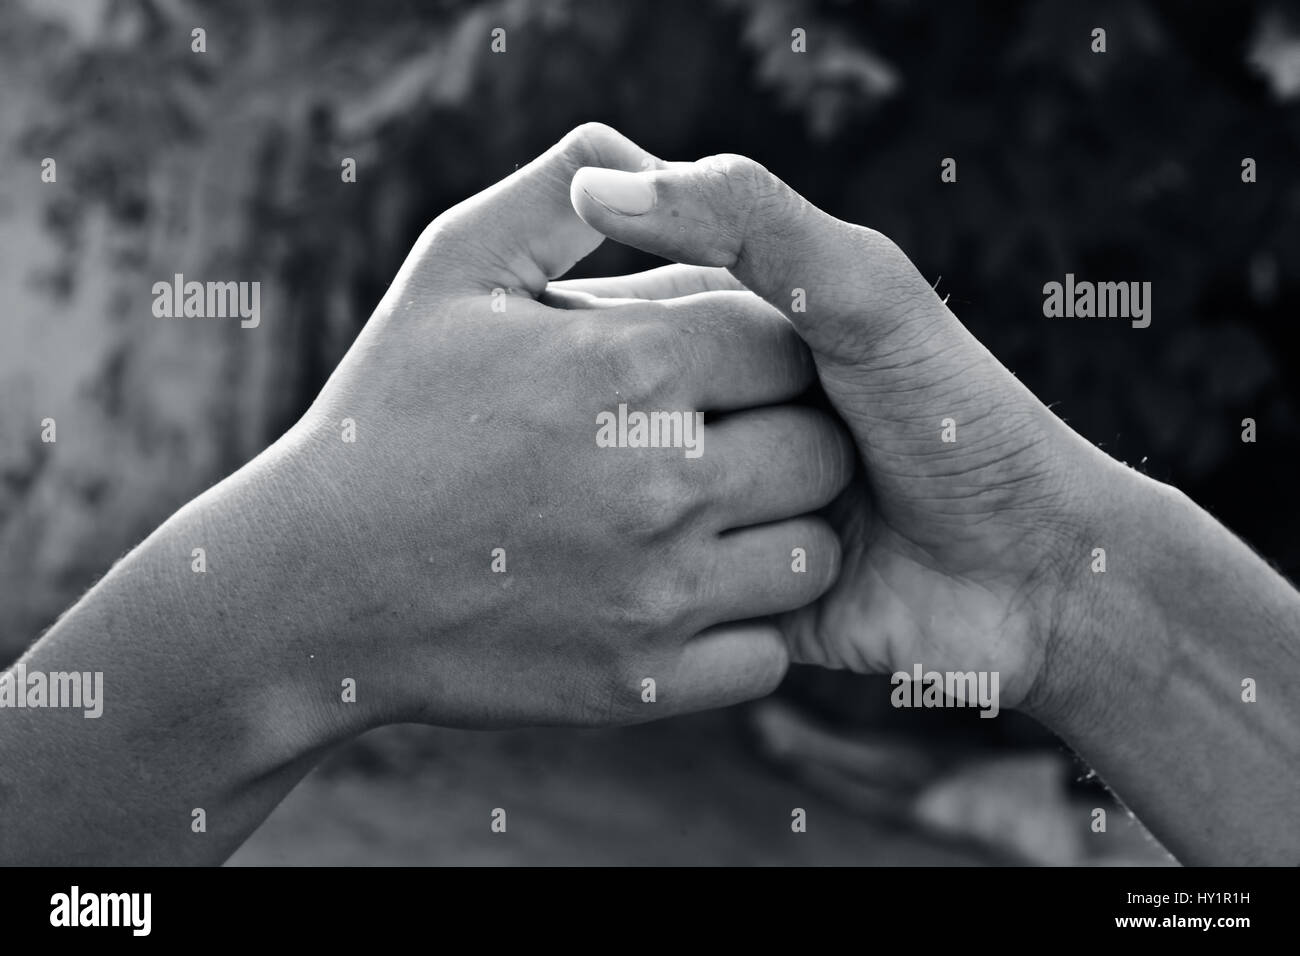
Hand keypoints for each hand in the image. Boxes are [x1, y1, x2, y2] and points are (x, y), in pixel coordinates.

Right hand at [0, 126, 855, 864]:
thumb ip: (559, 188)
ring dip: (776, 536)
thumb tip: (643, 156)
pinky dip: (739, 628)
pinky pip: (764, 655)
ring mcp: (654, 592)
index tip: (714, 368)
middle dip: (783, 437)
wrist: (314, 587)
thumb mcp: (452, 268)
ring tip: (709, 520)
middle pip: (820, 449)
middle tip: (721, 443)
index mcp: (625, 364)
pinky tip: (679, 594)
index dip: (759, 350)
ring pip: (809, 557)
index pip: (786, 340)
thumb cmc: (385, 414)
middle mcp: (658, 480)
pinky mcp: (642, 681)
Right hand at [566, 154, 1106, 716]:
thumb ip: (750, 222)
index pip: (620, 326)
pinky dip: (721, 598)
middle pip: (632, 429)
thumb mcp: (861, 293)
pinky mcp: (717, 598)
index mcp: (724, 338)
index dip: (632, 347)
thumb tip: (600, 186)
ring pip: (652, 521)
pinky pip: (674, 599)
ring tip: (840, 514)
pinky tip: (788, 577)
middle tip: (835, 445)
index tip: (703, 372)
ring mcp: (711, 516)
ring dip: (741, 526)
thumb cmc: (960, 417)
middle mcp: (708, 425)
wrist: (1038, 577)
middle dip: (715, 443)